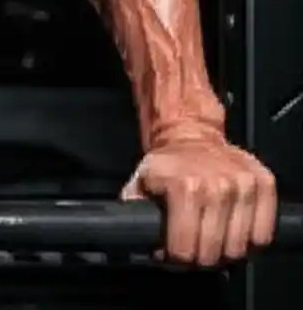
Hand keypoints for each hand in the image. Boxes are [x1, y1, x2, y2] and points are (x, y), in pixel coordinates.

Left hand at [121, 138, 275, 266]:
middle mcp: (217, 186)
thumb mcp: (138, 184)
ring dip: (223, 251)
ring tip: (210, 241)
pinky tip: (232, 233)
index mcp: (184, 188)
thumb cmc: (166, 165)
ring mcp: (243, 185)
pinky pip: (262, 234)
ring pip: (238, 248)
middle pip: (212, 253)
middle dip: (198, 259)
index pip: (184, 249)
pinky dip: (248, 240)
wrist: (192, 137)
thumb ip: (133, 211)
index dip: (174, 258)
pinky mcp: (264, 185)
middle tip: (191, 250)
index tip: (171, 253)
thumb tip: (134, 236)